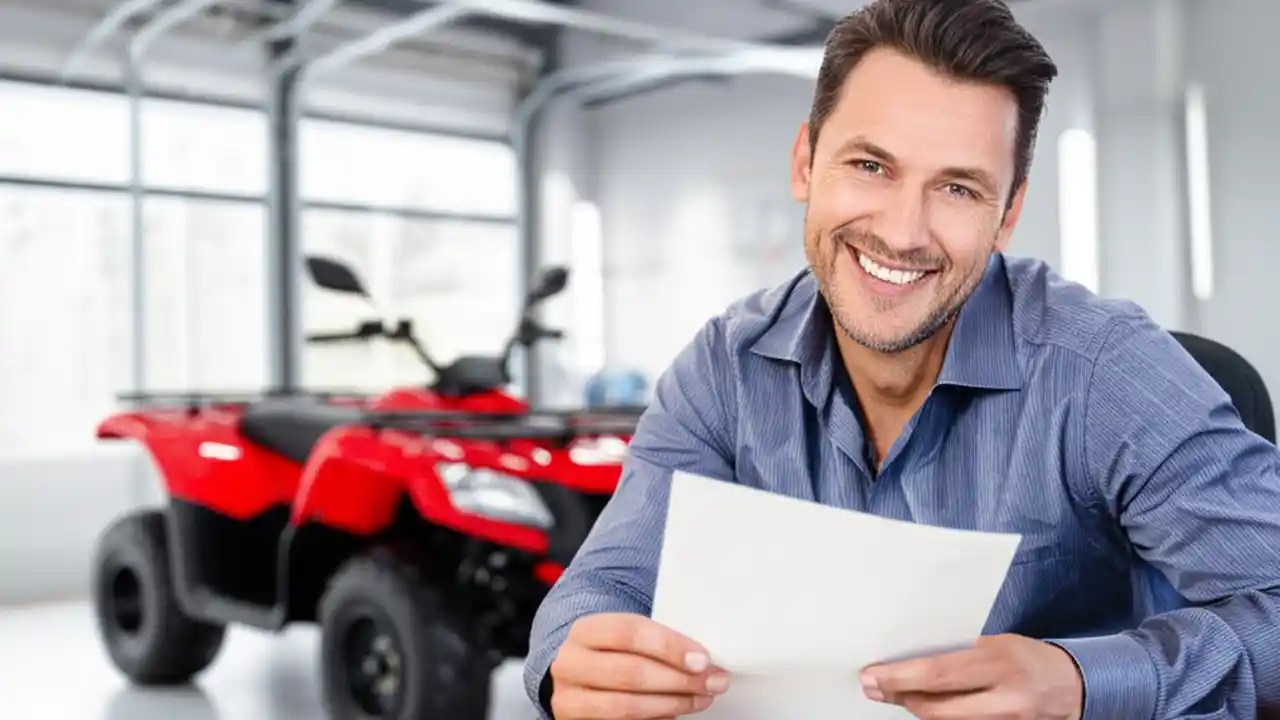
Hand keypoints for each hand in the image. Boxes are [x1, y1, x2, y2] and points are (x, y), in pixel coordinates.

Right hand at [550, 613, 728, 718]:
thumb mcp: (625, 638)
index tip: (703, 659)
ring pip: (626, 707)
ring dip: (672, 705)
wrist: (577, 678)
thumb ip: (655, 641)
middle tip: (713, 682)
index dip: (669, 646)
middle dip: (679, 680)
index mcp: (585, 631)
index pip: (629, 632)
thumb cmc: (612, 654)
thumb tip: (703, 659)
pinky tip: (675, 712)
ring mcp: (570, 700)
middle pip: (631, 673)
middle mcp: (570, 664)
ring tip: (700, 699)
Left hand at [860, 634, 1083, 719]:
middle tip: (871, 687)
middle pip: (936, 708)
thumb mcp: (996, 644)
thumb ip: (959, 655)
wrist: (1076, 686)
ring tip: (893, 694)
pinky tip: (923, 706)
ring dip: (916, 709)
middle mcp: (1005, 698)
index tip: (870, 674)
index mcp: (999, 662)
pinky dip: (939, 719)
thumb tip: (909, 662)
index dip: (898, 677)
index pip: (937, 674)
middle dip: (898, 697)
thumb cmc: (1026, 657)